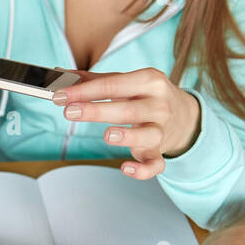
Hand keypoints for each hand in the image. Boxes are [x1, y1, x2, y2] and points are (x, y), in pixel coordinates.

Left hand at [54, 68, 200, 177]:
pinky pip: (155, 164)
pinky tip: (126, 168)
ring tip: (107, 135)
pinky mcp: (160, 152)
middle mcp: (158, 104)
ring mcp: (162, 130)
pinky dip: (142, 170)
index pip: (113, 84)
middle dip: (97, 111)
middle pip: (127, 110)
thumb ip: (96, 80)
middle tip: (70, 112)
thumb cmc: (146, 96)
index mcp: (149, 80)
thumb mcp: (128, 82)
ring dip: (127, 136)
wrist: (185, 115)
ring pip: (147, 135)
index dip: (84, 91)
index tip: (60, 95)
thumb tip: (61, 74)